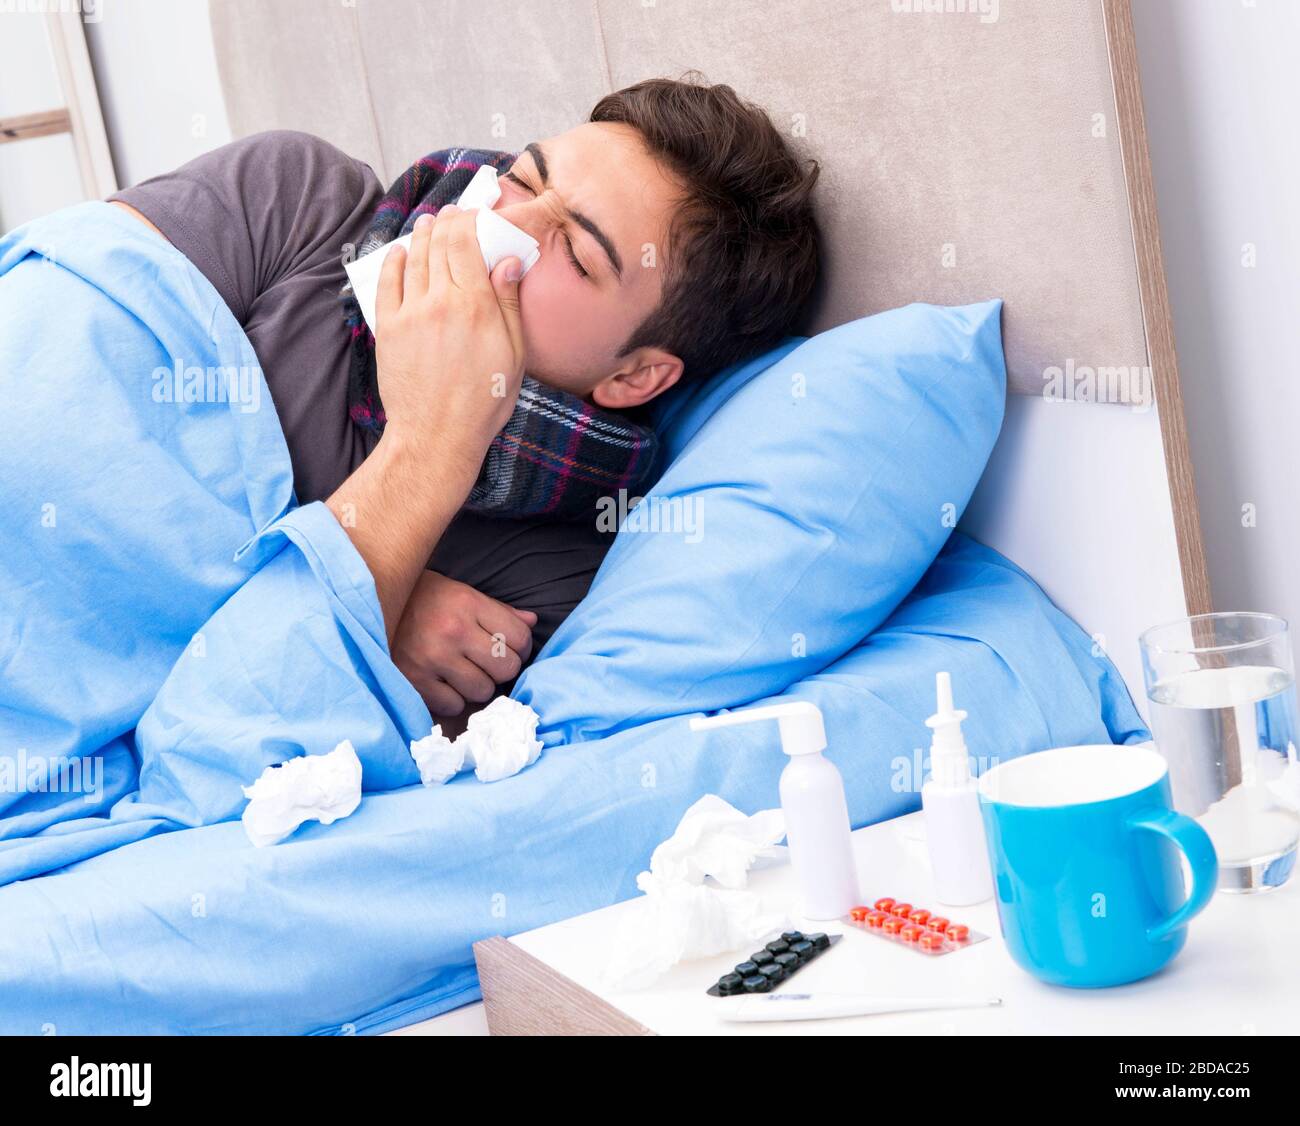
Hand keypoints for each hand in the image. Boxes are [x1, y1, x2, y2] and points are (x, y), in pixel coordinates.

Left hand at [374, 204, 525, 486]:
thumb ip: (509, 304)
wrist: (437, 436)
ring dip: (421, 236)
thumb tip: (509, 262)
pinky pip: (387, 283)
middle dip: (446, 222)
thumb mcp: (514, 355)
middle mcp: (440, 301)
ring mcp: (410, 313)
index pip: (466, 243)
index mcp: (476, 305)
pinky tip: (398, 252)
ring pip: (413, 259)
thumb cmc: (483, 402)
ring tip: (427, 223)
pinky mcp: (388, 328)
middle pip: (439, 244)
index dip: (468, 221)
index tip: (473, 213)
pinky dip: (393, 262)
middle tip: (451, 213)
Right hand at [392, 571, 537, 716]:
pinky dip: (452, 699)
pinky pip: (454, 705)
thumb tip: (532, 622)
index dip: (521, 647)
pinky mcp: (413, 680)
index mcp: (468, 604)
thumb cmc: (426, 600)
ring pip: (483, 691)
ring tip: (462, 672)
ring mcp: (432, 657)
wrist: (372, 604)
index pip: (520, 637)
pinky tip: (441, 682)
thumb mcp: (464, 595)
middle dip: (501, 668)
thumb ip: (499, 611)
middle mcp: (452, 630)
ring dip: (477, 685)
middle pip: (506, 668)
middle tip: (486, 663)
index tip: (508, 648)